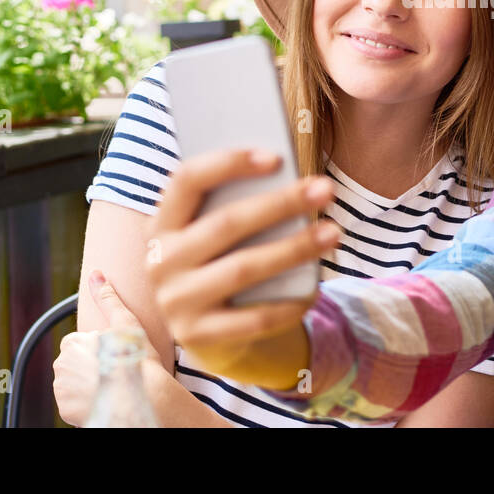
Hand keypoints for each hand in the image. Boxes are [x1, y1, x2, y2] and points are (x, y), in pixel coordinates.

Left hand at [53, 272, 159, 425]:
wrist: (142, 398)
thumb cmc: (135, 359)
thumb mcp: (124, 323)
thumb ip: (108, 298)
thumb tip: (96, 274)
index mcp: (72, 343)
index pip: (81, 343)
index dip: (99, 348)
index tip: (114, 354)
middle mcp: (61, 367)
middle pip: (75, 364)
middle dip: (91, 367)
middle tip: (115, 370)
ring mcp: (62, 390)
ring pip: (74, 384)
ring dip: (88, 385)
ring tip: (112, 386)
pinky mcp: (66, 411)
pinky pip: (74, 404)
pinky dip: (86, 403)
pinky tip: (105, 399)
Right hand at [147, 148, 339, 387]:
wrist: (205, 330)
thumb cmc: (222, 261)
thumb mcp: (214, 234)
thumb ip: (235, 206)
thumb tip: (292, 181)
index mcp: (163, 223)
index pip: (187, 180)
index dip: (228, 163)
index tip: (275, 157)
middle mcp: (160, 260)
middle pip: (227, 223)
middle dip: (282, 203)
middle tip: (326, 189)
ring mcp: (175, 301)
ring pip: (243, 268)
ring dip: (295, 248)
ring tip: (333, 232)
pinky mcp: (196, 336)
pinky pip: (252, 318)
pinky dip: (287, 304)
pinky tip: (315, 290)